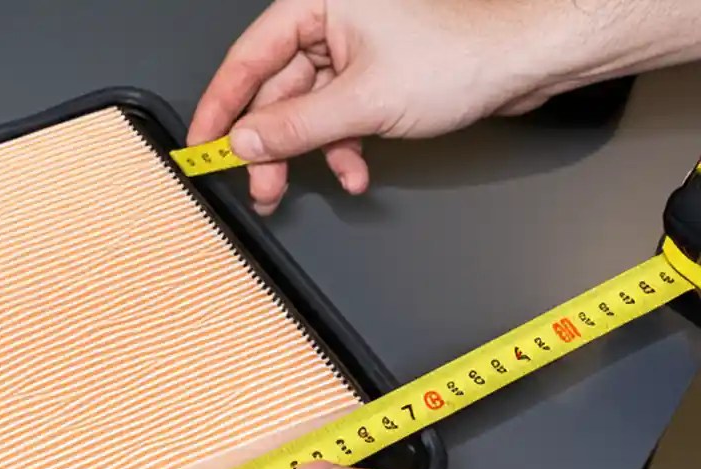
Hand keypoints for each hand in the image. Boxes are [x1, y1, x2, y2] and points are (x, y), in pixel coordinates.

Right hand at [187, 0, 618, 213]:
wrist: (529, 61)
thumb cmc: (464, 53)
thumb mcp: (362, 101)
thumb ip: (294, 126)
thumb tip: (245, 141)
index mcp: (318, 4)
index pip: (248, 59)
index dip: (220, 108)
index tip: (202, 146)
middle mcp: (332, 21)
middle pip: (276, 91)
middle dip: (270, 145)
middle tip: (258, 184)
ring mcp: (355, 49)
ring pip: (308, 109)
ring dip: (309, 153)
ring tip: (301, 188)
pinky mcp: (376, 74)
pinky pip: (339, 115)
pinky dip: (342, 146)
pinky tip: (354, 171)